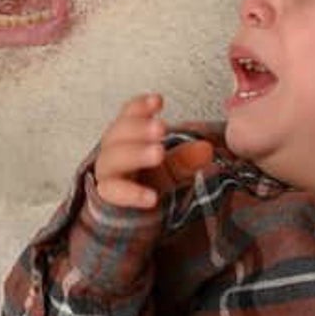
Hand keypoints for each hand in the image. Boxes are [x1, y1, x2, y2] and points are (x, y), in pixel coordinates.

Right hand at [92, 94, 211, 208]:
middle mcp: (113, 153)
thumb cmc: (153, 182)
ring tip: (158, 152)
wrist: (138, 214)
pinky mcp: (109, 198)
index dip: (139, 107)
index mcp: (126, 138)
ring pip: (111, 160)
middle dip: (138, 128)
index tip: (158, 101)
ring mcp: (108, 174)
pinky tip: (151, 197)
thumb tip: (206, 149)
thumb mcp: (173, 167)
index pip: (128, 116)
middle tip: (160, 128)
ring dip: (135, 153)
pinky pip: (114, 193)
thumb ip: (187, 159)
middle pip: (116, 135)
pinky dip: (132, 193)